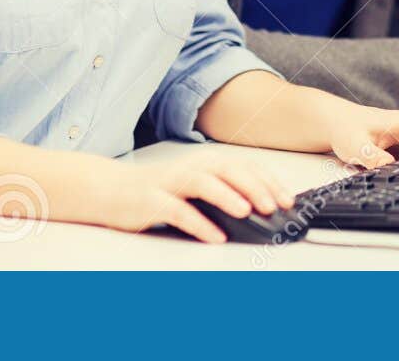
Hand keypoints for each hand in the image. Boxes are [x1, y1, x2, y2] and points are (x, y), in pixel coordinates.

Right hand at [112, 152, 296, 243]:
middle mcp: (190, 167)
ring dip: (227, 196)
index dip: (268, 181)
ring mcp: (170, 183)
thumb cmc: (159, 189)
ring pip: (203, 183)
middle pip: (227, 170)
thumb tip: (261, 207)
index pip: (244, 166)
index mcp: (205, 162)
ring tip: (247, 211)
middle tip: (274, 205)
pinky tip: (215, 235)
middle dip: (254, 186)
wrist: (111, 189)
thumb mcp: (195, 184)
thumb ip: (223, 190)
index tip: (287, 198)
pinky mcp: (152, 201)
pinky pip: (178, 210)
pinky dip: (199, 223)